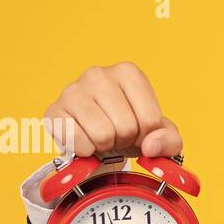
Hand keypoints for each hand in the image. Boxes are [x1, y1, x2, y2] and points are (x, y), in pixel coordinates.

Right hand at [42, 61, 182, 167]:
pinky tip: (84, 139)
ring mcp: (72, 90)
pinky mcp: (54, 111)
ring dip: (105, 146)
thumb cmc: (130, 129)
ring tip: (102, 136)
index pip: (150, 120)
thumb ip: (169, 140)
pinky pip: (77, 142)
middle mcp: (98, 74)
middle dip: (125, 140)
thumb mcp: (159, 134)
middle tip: (117, 134)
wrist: (97, 137)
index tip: (138, 130)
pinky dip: (85, 150)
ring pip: (103, 135)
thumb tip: (151, 146)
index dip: (146, 136)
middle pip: (126, 127)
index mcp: (128, 73)